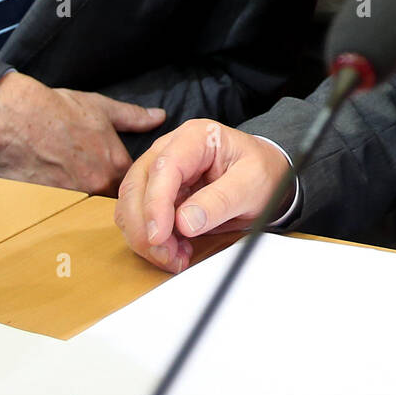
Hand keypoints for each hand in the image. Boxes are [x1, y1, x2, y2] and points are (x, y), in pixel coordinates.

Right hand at [0, 71, 165, 195]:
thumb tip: (160, 117)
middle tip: (88, 181)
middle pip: (109, 202)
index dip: (128, 184)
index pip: (133, 187)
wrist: (17, 117)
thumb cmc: (59, 109)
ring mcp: (72, 199)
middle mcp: (97, 187)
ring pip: (85, 210)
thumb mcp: (103, 108)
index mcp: (115, 166)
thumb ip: (135, 117)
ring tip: (68, 187)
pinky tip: (51, 192)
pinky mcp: (47, 207)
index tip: (117, 177)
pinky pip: (59, 213)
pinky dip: (58, 206)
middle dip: (104, 196)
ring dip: (82, 203)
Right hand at [115, 119, 289, 272]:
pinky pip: (139, 217)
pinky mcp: (157, 193)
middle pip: (137, 185)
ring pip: (131, 204)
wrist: (265, 175)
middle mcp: (170, 149)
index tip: (160, 236)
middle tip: (168, 256)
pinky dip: (150, 240)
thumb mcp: (251, 184)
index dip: (156, 204)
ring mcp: (160, 171)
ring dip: (144, 237)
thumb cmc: (260, 171)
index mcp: (195, 137)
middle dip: (145, 227)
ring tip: (176, 257)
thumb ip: (220, 201)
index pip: (163, 167)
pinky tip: (175, 251)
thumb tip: (185, 222)